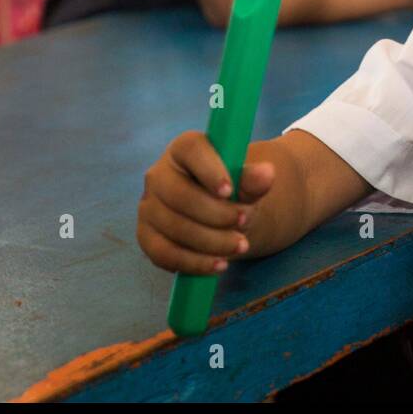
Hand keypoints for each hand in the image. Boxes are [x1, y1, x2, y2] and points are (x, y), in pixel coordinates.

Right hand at [137, 131, 275, 274]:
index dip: (209, 171)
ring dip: (211, 242)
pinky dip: (194, 263)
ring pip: (175, 228)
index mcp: (184, 149)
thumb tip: (266, 174)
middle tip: (245, 222)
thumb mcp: (247, 184)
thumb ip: (254, 180)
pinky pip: (165, 253)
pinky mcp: (146, 235)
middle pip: (180, 195)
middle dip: (216, 215)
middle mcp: (158, 174)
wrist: (219, 215)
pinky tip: (220, 264)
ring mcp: (148, 206)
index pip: (191, 151)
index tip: (230, 191)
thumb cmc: (232, 192)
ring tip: (241, 246)